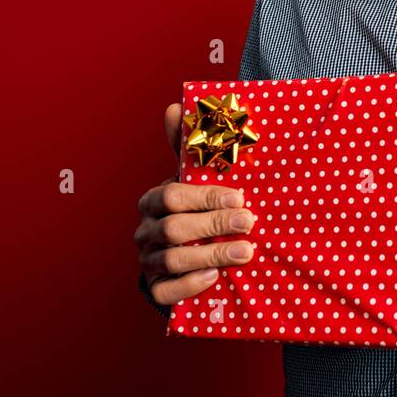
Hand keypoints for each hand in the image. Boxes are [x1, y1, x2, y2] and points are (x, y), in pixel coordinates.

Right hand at [133, 103, 256, 305]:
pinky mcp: (155, 286)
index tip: (240, 198)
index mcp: (154, 200)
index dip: (206, 197)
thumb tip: (176, 105)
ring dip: (211, 255)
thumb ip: (188, 146)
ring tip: (245, 252)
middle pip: (174, 228)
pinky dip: (188, 285)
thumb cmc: (199, 209)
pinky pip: (164, 291)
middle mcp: (146, 230)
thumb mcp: (196, 178)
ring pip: (171, 259)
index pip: (172, 195)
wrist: (194, 251)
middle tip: (249, 223)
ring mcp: (149, 260)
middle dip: (214, 225)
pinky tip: (213, 279)